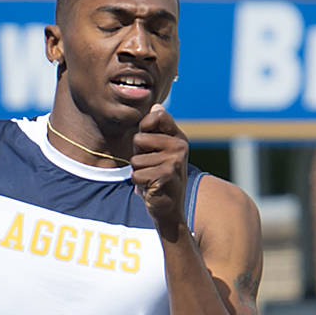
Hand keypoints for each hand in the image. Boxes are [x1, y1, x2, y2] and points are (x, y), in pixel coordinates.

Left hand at [132, 108, 193, 239]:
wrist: (168, 208)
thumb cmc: (158, 176)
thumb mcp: (157, 151)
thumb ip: (155, 130)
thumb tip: (156, 106)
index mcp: (178, 137)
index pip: (156, 116)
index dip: (144, 128)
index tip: (149, 144)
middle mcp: (180, 145)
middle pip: (139, 139)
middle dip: (138, 155)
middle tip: (151, 167)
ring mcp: (174, 160)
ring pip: (136, 159)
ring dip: (139, 171)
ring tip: (152, 178)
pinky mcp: (166, 175)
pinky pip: (136, 174)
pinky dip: (139, 183)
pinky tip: (152, 187)